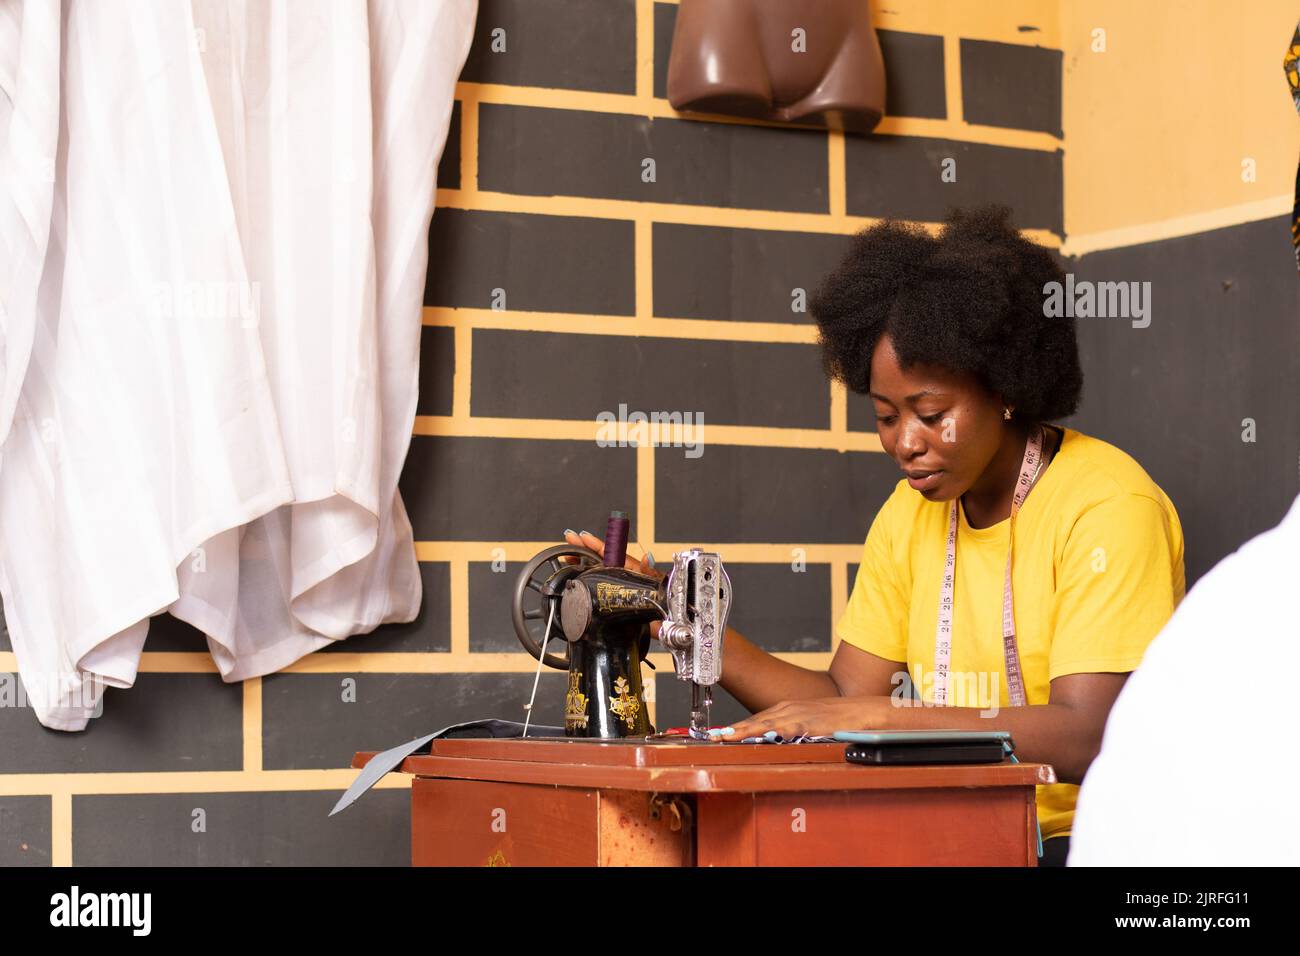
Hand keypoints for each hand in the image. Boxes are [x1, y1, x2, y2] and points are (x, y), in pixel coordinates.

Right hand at [561, 529, 665, 638]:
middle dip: (582, 550)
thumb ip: (648, 570)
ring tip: (566, 560)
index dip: (593, 543)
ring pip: (596, 572)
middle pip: (598, 559)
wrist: (667, 617)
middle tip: (567, 543)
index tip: (579, 536)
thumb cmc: (664, 597)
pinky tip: (577, 583)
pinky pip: (598, 587)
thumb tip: (647, 556)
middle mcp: (622, 574)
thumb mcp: (654, 581)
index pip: (608, 551)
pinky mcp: (617, 599)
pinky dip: (587, 582)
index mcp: (629, 567)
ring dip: (582, 564)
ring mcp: (618, 585)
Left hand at [708, 696, 888, 741]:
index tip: (716, 735)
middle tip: (713, 737)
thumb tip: (770, 741)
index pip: (755, 719)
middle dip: (734, 729)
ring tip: (728, 737)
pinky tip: (764, 736)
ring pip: (767, 722)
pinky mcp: (813, 722)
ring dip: (746, 729)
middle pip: (756, 720)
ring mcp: (800, 714)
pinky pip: (791, 728)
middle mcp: (789, 709)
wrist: (863, 710)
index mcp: (786, 709)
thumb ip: (788, 729)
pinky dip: (775, 731)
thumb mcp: (806, 722)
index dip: (735, 728)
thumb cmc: (836, 718)